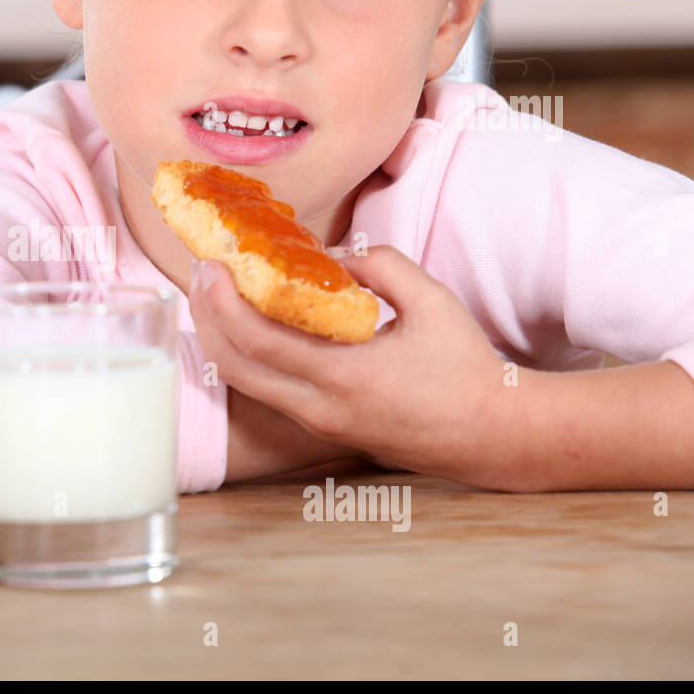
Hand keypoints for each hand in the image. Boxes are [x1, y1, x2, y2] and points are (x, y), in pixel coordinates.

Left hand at [188, 245, 509, 487]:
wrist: (492, 436)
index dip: (223, 304)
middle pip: (235, 370)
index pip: (260, 343)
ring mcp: (319, 424)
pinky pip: (270, 391)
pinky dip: (249, 357)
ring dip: (223, 339)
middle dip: (207, 319)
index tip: (212, 265)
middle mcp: (321, 409)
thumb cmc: (466, 367)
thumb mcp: (431, 300)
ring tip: (217, 294)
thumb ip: (379, 265)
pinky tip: (250, 323)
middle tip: (202, 274)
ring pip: (247, 386)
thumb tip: (329, 257)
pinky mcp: (323, 428)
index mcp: (346, 378)